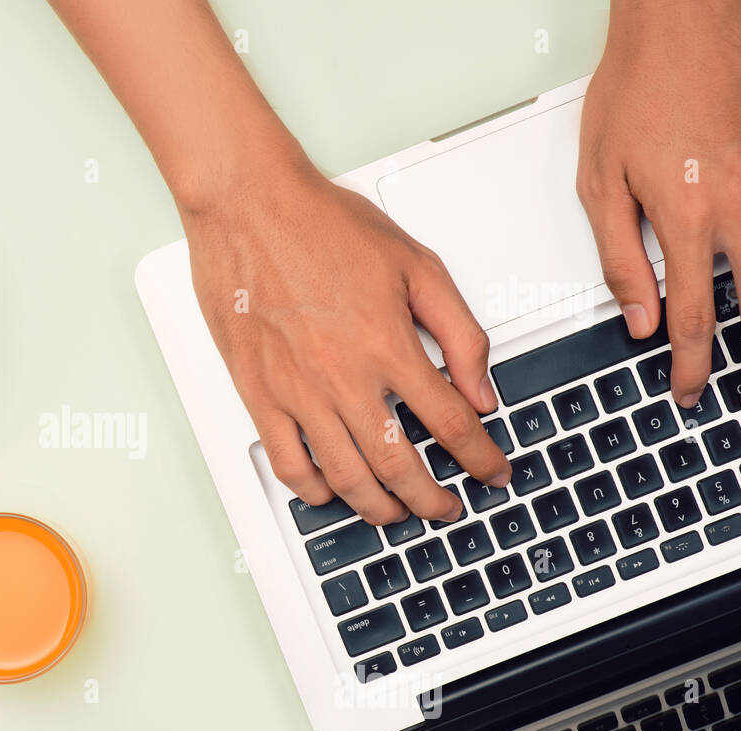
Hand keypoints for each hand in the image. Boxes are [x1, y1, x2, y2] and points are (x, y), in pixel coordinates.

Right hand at [181, 155, 511, 525]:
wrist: (250, 207)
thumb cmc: (322, 224)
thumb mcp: (415, 263)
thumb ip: (458, 329)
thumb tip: (481, 387)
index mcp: (389, 344)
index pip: (450, 422)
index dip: (479, 458)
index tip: (491, 472)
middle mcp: (344, 376)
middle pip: (399, 465)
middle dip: (431, 500)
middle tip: (445, 509)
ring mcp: (298, 391)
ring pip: (346, 476)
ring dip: (378, 507)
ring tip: (395, 514)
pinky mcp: (259, 393)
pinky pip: (288, 461)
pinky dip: (313, 489)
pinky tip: (329, 492)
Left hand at [579, 0, 740, 407]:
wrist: (682, 25)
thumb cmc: (636, 92)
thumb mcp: (600, 181)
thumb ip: (619, 255)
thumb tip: (637, 316)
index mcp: (686, 217)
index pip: (692, 317)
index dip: (692, 364)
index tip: (688, 390)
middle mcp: (738, 206)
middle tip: (735, 390)